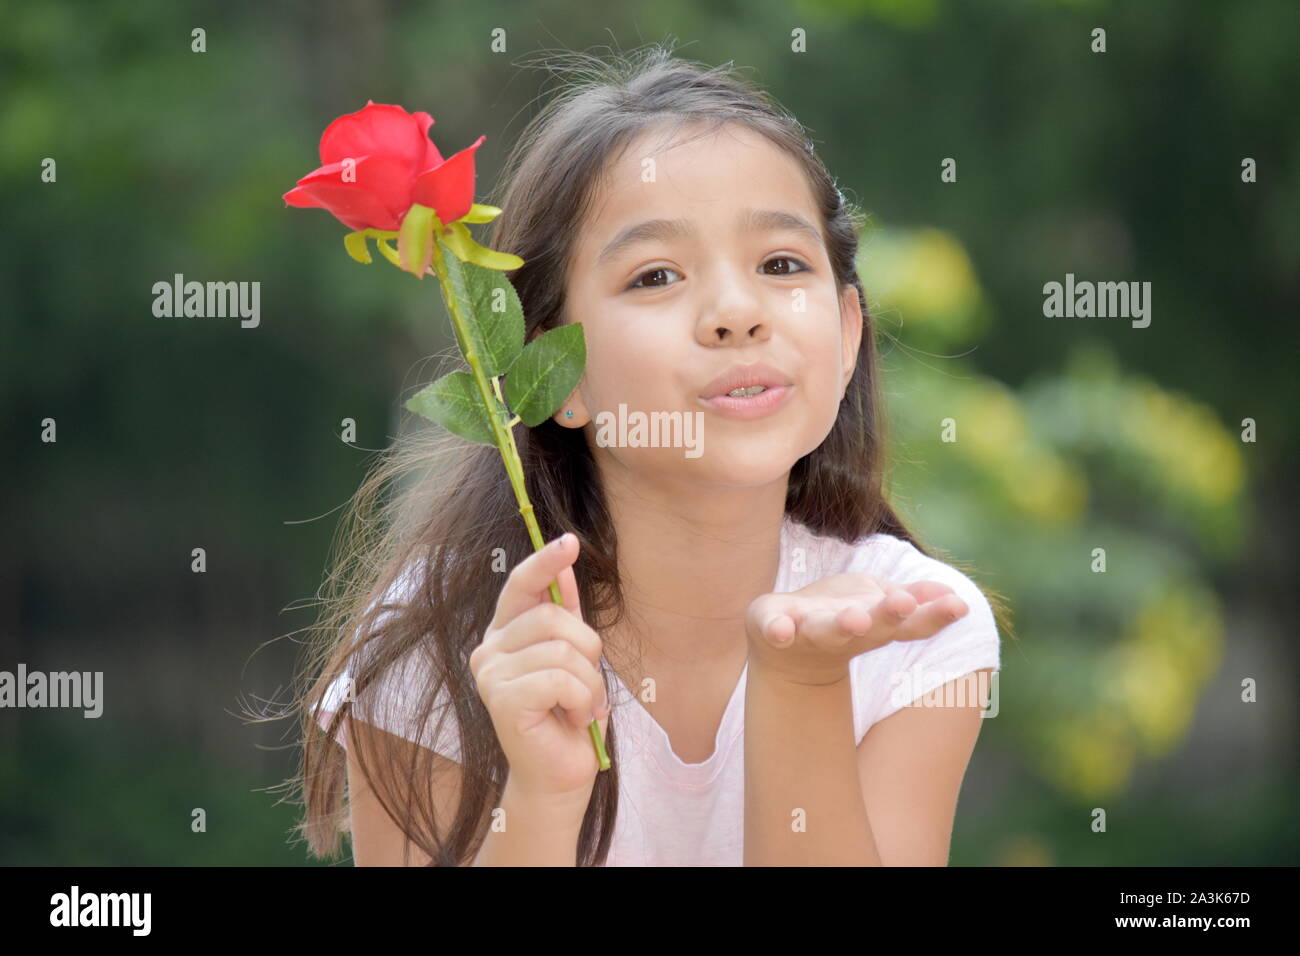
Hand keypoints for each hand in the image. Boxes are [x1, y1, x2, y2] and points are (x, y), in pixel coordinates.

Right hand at [469, 533, 608, 808]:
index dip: (545, 560)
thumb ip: (567, 616)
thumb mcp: (576, 659)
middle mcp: (489, 649)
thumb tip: (566, 567)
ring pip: (562, 650)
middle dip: (588, 650)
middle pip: (553, 617)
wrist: (559, 777)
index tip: (569, 541)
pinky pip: (560, 679)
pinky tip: (573, 719)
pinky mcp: (501, 700)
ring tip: (581, 707)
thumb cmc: (568, 717)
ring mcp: (491, 675)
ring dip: (588, 683)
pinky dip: (581, 700)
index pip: (522, 585)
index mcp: (505, 634)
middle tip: (588, 685)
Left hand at [745, 573, 969, 684]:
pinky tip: (781, 630)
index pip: (910, 623)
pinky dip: (778, 629)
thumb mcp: (877, 604)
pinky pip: (775, 627)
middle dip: (887, 615)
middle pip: (873, 627)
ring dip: (843, 625)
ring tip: (855, 619)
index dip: (934, 615)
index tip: (958, 605)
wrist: (784, 652)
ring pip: (829, 630)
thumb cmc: (839, 619)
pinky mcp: (774, 626)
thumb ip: (912, 599)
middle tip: (902, 605)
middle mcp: (847, 632)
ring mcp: (810, 631)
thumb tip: (951, 594)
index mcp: (876, 625)